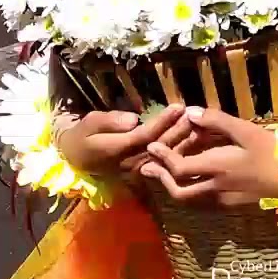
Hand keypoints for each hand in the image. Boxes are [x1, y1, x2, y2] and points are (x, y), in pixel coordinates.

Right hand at [54, 105, 187, 176]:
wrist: (76, 159)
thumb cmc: (82, 136)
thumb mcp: (89, 124)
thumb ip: (110, 121)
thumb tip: (133, 119)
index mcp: (118, 150)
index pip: (146, 136)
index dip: (163, 122)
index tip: (178, 107)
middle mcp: (131, 162)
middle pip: (161, 147)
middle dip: (180, 129)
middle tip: (196, 112)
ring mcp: (139, 169)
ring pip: (167, 156)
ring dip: (185, 140)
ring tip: (200, 123)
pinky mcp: (144, 171)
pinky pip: (166, 162)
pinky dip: (181, 151)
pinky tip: (194, 139)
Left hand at [139, 107, 277, 206]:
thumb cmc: (274, 152)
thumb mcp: (247, 131)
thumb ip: (217, 121)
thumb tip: (190, 113)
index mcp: (218, 169)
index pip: (180, 169)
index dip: (163, 158)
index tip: (152, 146)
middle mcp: (217, 189)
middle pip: (179, 192)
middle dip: (162, 179)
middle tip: (149, 167)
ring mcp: (224, 201)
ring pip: (189, 200)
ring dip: (174, 187)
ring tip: (163, 173)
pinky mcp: (231, 205)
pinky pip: (202, 202)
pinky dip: (189, 191)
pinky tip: (188, 180)